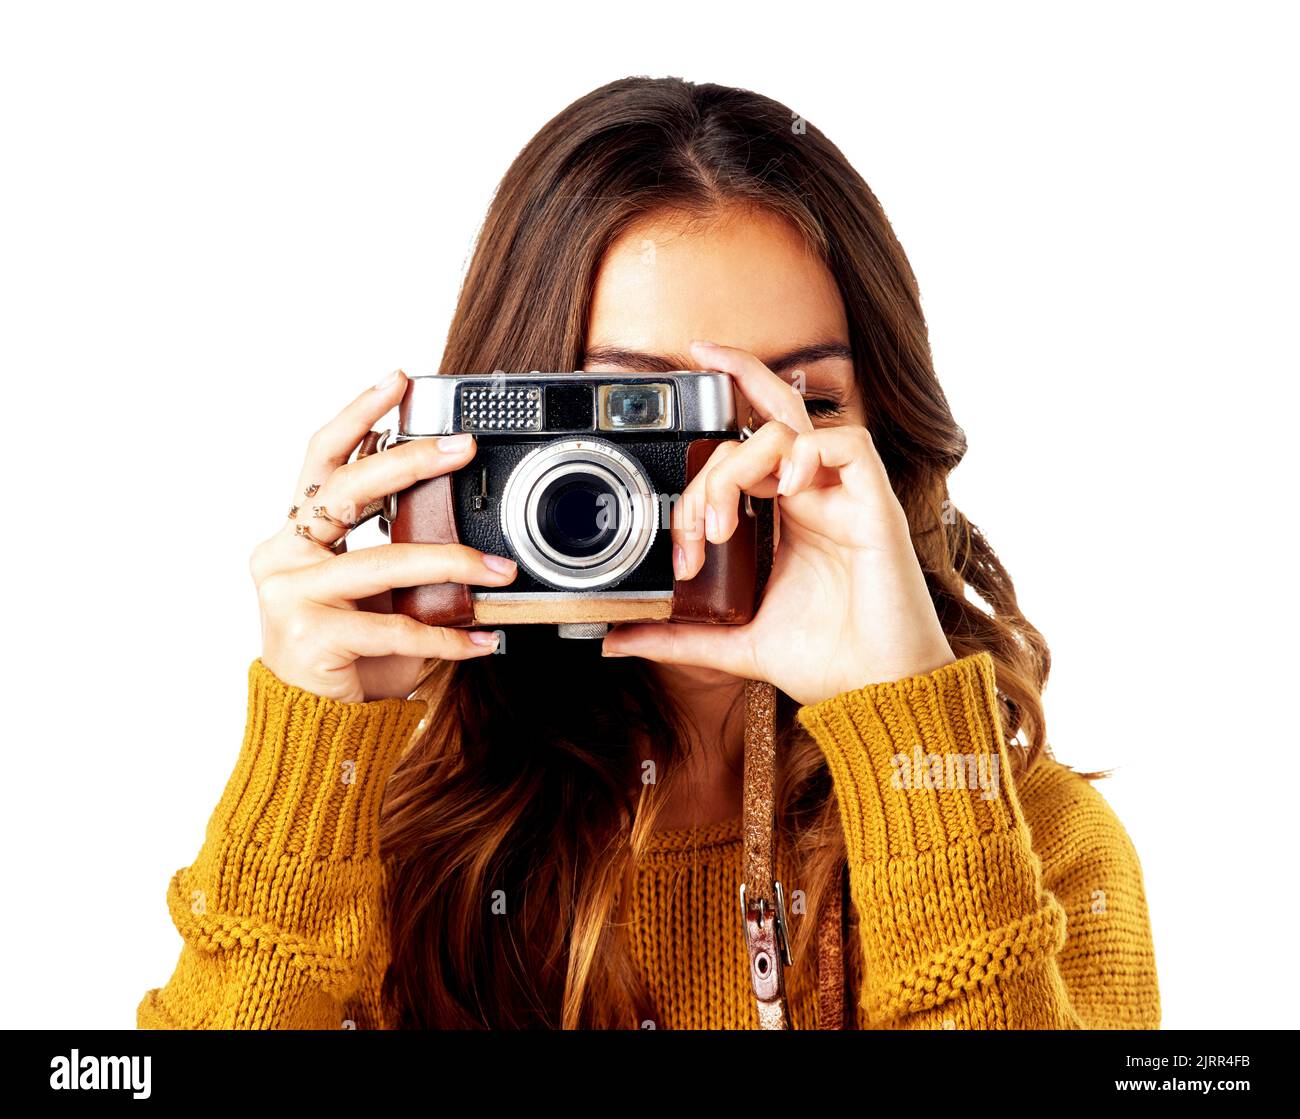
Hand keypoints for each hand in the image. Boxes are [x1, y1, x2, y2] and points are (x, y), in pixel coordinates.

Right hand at [249, 370, 517, 702]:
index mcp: (295, 533)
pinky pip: (396, 629)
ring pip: (384, 561)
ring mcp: (291, 594)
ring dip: (453, 562)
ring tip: (501, 568)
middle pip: (348, 488)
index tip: (399, 380)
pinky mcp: (312, 637)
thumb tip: (447, 497)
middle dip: (410, 460)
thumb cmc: (346, 649)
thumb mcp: (371, 589)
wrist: (313, 722)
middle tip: (463, 446)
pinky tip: (483, 640)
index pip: (324, 458)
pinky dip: (447, 637)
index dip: (359, 414)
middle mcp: (283, 554)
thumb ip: (391, 544)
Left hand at [600, 341, 955, 706]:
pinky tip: (788, 494)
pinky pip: (846, 444)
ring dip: (740, 468)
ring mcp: (846, 495)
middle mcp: (816, 495)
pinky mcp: (876, 505)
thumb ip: (678, 636)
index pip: (751, 440)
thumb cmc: (827, 660)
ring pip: (788, 429)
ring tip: (722, 527)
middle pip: (762, 422)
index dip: (711, 429)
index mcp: (789, 515)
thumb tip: (616, 639)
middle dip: (709, 464)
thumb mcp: (734, 643)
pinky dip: (807, 455)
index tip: (680, 478)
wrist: (880, 692)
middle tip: (694, 529)